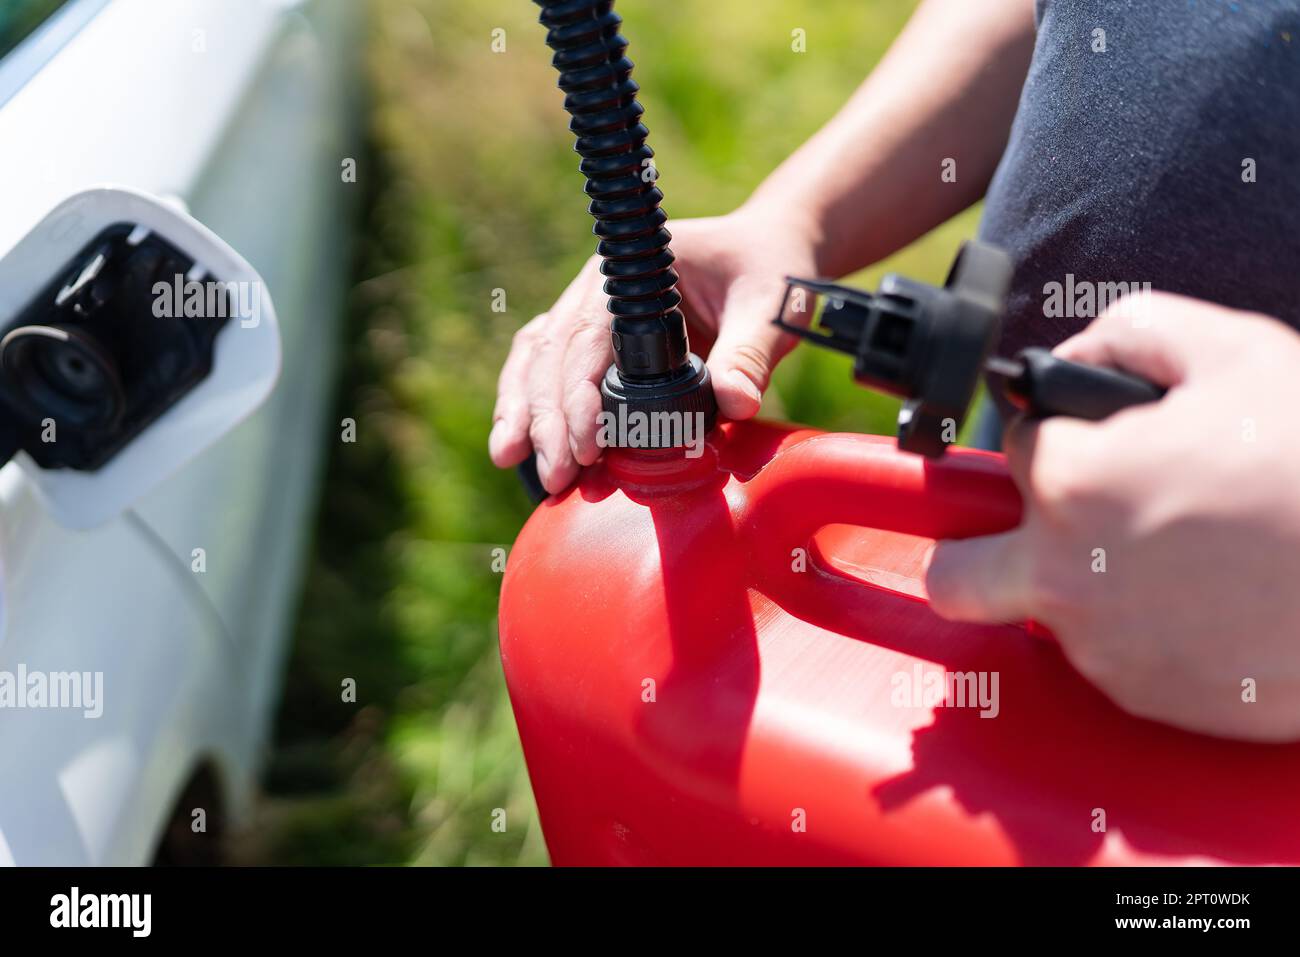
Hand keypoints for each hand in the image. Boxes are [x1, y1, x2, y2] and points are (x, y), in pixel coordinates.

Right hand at [489, 206, 818, 492]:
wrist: (768, 249)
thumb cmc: (768, 268)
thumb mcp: (769, 306)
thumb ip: (750, 355)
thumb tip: (735, 405)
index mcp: (631, 275)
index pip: (586, 339)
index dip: (578, 398)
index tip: (585, 450)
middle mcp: (598, 291)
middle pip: (551, 355)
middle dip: (546, 421)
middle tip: (556, 479)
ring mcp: (591, 312)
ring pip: (536, 361)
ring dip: (524, 415)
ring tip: (513, 462)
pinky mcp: (598, 340)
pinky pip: (550, 371)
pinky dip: (533, 408)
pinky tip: (521, 447)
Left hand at [926, 292, 1299, 740]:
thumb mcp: (1237, 354)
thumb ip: (1130, 334)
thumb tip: (1068, 362)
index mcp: (1072, 484)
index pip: (1015, 447)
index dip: (1059, 435)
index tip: (1100, 441)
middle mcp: (1065, 576)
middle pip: (954, 572)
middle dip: (979, 544)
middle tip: (1042, 526)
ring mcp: (1103, 650)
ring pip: (1043, 615)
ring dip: (1082, 584)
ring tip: (1175, 556)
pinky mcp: (1149, 700)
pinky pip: (1110, 661)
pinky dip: (1138, 633)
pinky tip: (1205, 603)